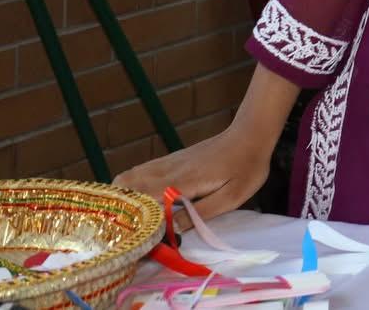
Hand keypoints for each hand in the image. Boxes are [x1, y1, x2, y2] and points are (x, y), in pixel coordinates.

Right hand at [114, 122, 270, 217]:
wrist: (250, 134)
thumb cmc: (245, 167)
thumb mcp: (230, 197)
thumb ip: (200, 214)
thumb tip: (171, 231)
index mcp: (181, 182)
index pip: (143, 199)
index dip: (130, 217)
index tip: (124, 235)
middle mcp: (168, 170)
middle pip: (128, 185)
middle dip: (118, 206)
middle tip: (118, 229)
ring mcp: (169, 162)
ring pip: (132, 176)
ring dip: (123, 196)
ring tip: (123, 218)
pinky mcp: (173, 159)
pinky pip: (143, 171)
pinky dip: (132, 186)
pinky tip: (137, 200)